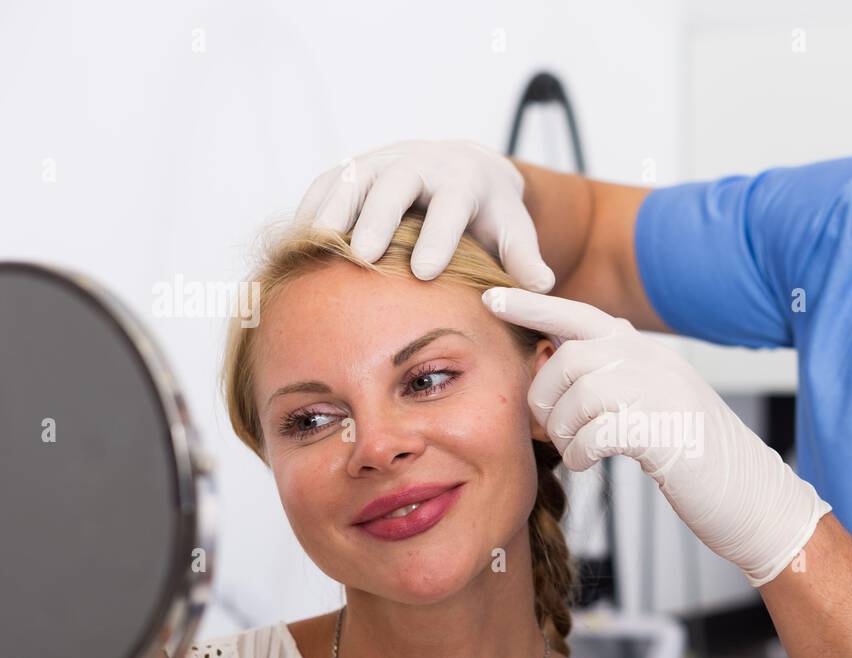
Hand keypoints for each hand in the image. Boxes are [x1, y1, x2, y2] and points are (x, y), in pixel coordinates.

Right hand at [294, 139, 554, 289]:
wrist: (467, 169)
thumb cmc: (491, 214)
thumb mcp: (513, 232)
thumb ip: (524, 259)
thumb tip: (542, 288)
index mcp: (463, 180)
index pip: (451, 205)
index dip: (438, 236)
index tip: (424, 272)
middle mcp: (421, 163)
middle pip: (395, 184)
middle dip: (377, 217)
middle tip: (361, 256)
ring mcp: (384, 161)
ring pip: (353, 179)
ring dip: (333, 212)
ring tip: (316, 250)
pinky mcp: (356, 169)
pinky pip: (327, 185)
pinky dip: (311, 211)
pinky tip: (296, 246)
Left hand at [483, 288, 831, 587]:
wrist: (754, 498)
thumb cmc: (699, 460)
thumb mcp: (659, 405)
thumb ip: (620, 381)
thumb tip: (563, 373)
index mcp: (650, 354)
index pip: (582, 316)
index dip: (534, 307)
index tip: (493, 299)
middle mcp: (657, 364)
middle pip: (570, 357)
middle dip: (544, 395)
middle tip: (548, 428)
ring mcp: (663, 395)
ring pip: (579, 393)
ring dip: (563, 430)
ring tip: (574, 452)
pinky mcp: (663, 433)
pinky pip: (597, 432)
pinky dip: (581, 453)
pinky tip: (589, 465)